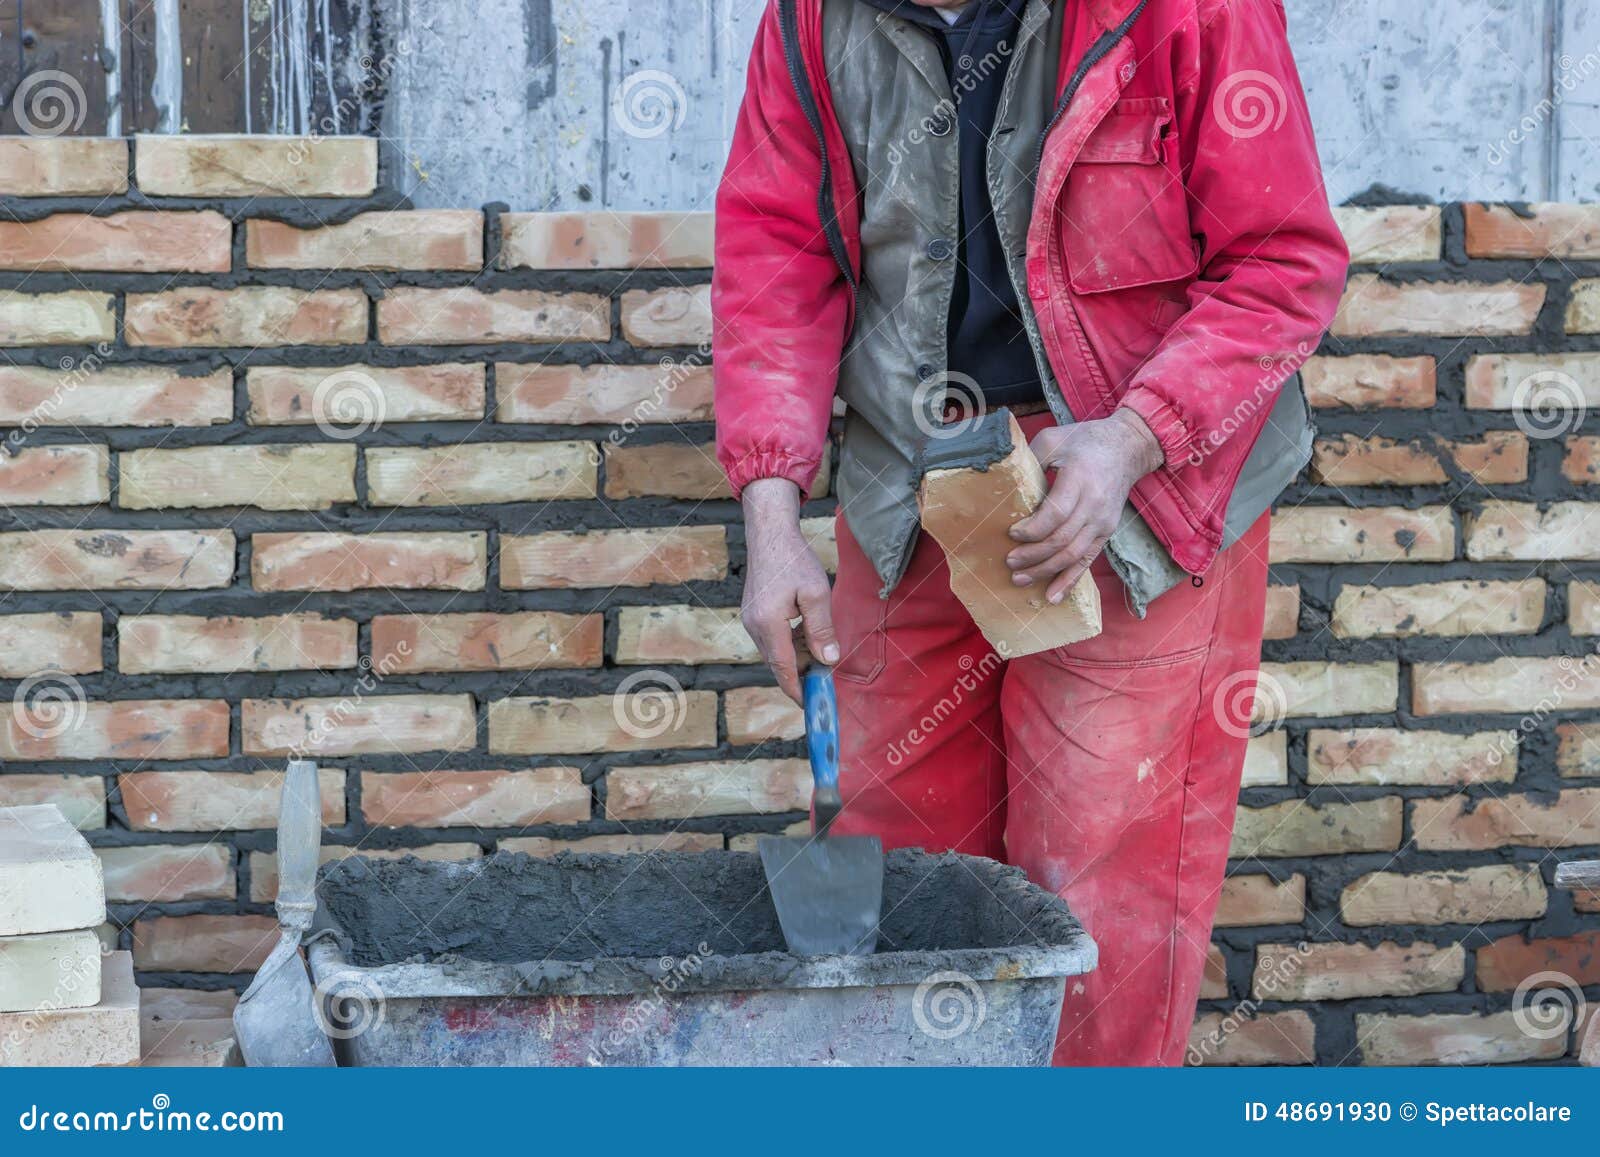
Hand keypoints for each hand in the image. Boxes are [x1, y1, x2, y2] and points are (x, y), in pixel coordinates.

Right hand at [739, 478, 839, 701]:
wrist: (769, 535)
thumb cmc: (794, 560)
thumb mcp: (816, 593)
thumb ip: (821, 629)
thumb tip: (828, 660)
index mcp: (768, 624)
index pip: (784, 669)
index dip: (798, 691)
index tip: (812, 706)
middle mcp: (754, 627)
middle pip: (779, 665)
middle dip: (802, 676)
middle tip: (827, 679)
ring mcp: (751, 621)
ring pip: (776, 653)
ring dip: (798, 659)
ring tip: (821, 652)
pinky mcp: (753, 615)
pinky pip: (773, 641)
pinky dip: (790, 645)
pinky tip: (807, 636)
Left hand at [1006, 409, 1163, 603]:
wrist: (1127, 447)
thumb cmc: (1085, 441)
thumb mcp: (1054, 438)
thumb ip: (1031, 459)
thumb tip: (1003, 482)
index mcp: (1080, 479)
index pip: (1056, 514)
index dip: (1032, 530)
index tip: (1011, 533)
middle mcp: (1094, 505)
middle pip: (1062, 540)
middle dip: (1033, 556)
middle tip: (1009, 561)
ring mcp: (1103, 522)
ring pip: (1073, 556)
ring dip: (1045, 571)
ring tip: (1020, 579)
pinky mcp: (1106, 532)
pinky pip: (1087, 561)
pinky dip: (1069, 580)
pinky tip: (1052, 596)